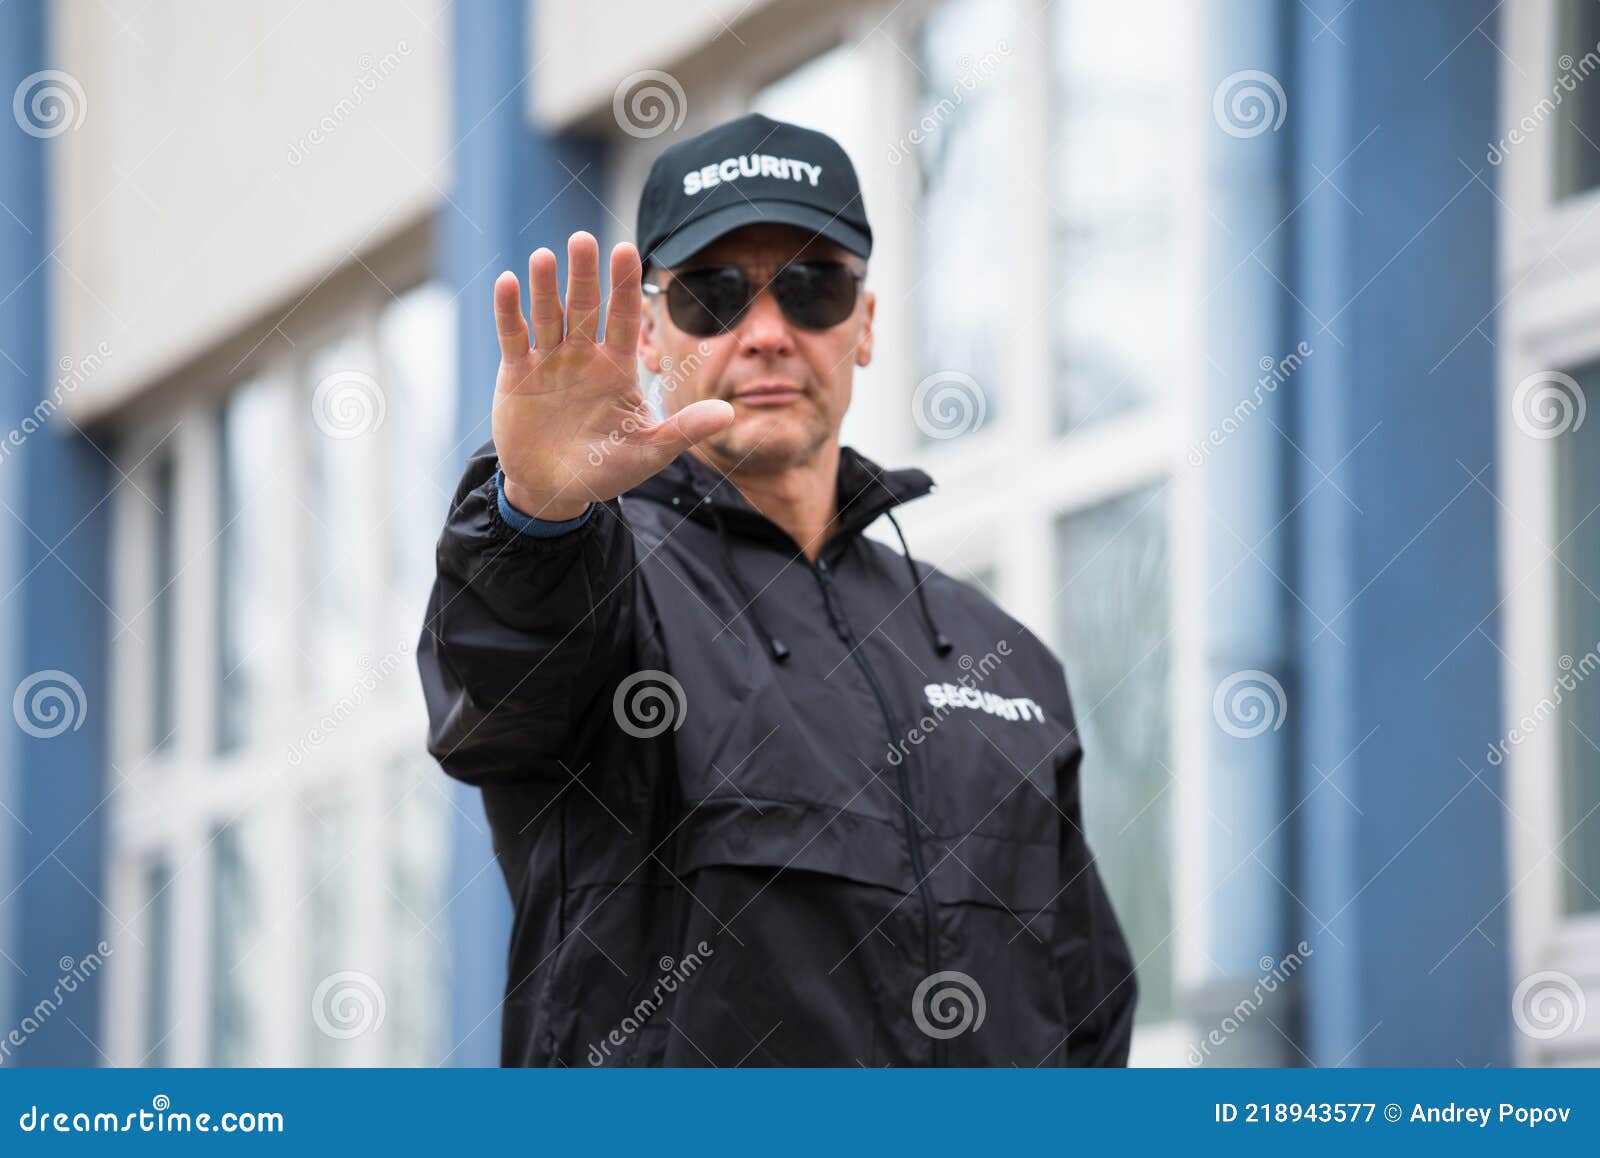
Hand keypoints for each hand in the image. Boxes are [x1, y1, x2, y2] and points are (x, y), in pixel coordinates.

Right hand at [490, 232, 733, 520]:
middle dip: (584, 274)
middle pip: (584, 307)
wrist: (554, 489)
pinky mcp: (517, 372)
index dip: (625, 287)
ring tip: (543, 256)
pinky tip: (508, 283)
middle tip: (583, 240)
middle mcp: (584, 355)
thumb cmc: (606, 470)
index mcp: (617, 367)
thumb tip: (730, 413)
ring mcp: (549, 360)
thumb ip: (683, 430)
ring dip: (545, 287)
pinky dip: (509, 312)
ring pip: (548, 314)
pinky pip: (513, 335)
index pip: (625, 318)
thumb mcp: (648, 452)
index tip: (626, 250)